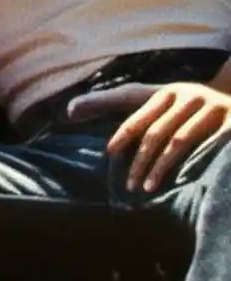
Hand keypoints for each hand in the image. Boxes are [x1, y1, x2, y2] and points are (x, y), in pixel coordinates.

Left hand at [66, 82, 230, 191]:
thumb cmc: (186, 108)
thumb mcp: (158, 102)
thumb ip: (117, 105)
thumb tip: (68, 110)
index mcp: (167, 91)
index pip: (140, 115)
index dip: (123, 134)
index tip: (109, 153)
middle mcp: (189, 95)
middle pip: (156, 133)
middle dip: (140, 161)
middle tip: (127, 185)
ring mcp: (213, 107)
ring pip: (179, 141)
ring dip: (161, 167)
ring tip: (146, 188)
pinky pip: (210, 146)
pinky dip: (196, 163)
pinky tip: (185, 180)